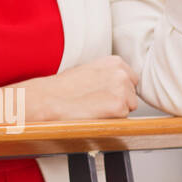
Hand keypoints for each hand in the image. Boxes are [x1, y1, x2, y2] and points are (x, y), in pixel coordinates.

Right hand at [22, 57, 139, 122]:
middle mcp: (121, 72)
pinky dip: (111, 119)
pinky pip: (123, 118)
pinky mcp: (118, 106)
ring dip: (116, 111)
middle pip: (132, 94)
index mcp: (115, 62)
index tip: (104, 93)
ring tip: (94, 106)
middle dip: (119, 100)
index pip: (131, 80)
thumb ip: (107, 75)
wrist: (48, 98)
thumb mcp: (88, 71)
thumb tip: (116, 85)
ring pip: (129, 107)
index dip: (118, 90)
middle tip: (97, 101)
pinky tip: (94, 113)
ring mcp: (121, 89)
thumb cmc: (63, 87)